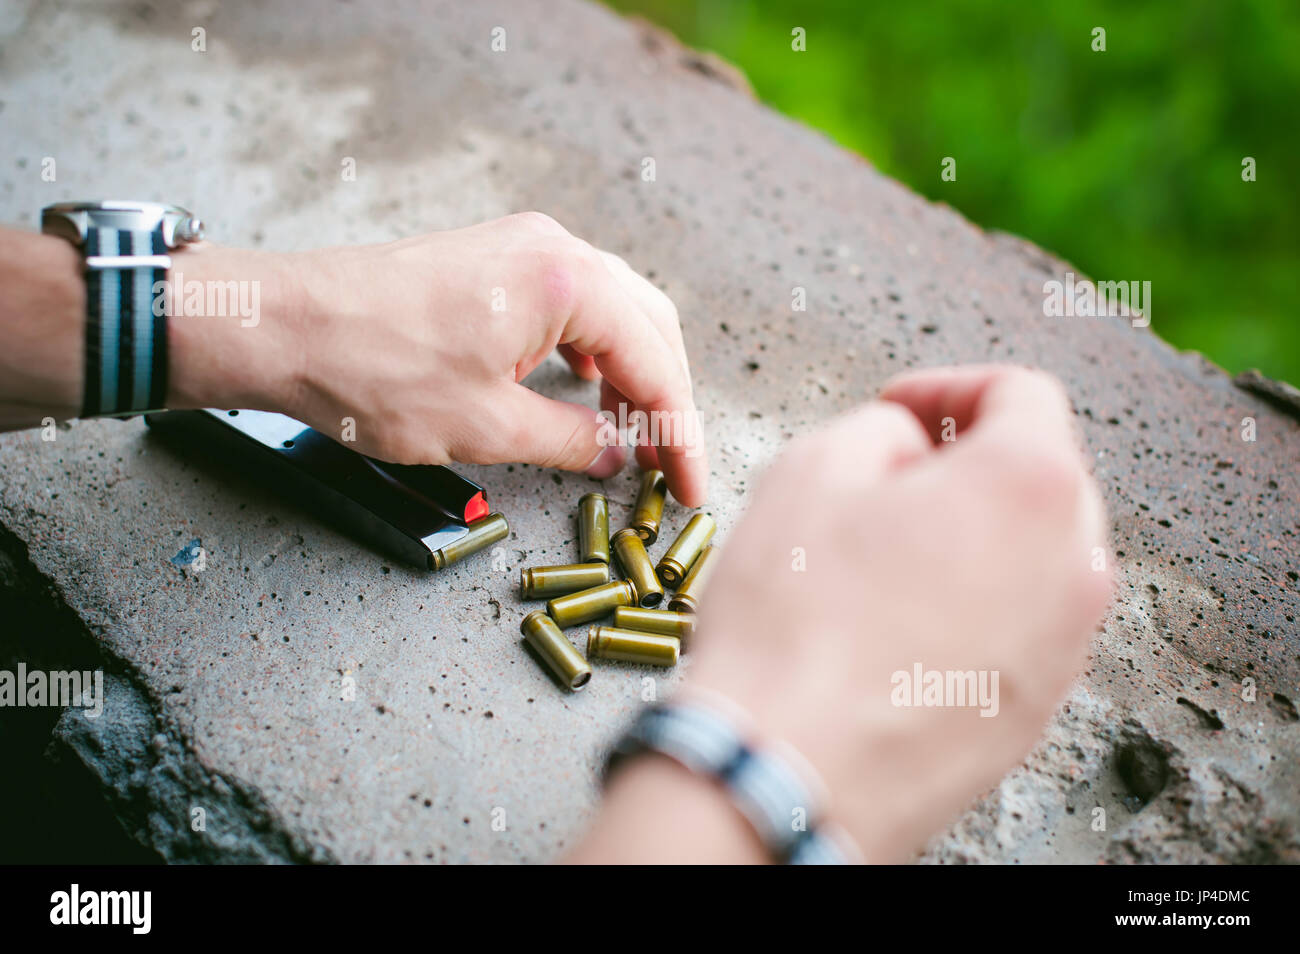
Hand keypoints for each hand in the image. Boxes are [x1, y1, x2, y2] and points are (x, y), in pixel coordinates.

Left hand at [168, 213, 705, 505]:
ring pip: (614, 309)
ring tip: (632, 431)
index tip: (690, 484)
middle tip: (668, 462)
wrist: (283, 326)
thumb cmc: (375, 372)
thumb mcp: (487, 427)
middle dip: (666, 397)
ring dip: (632, 370)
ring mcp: (522, 246)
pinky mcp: (493, 258)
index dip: (681, 433)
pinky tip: (586, 383)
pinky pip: (571, 301)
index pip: (656, 364)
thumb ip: (571, 441)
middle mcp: (554, 249)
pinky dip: (593, 347)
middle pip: (648, 325)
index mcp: (567, 283)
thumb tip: (619, 453)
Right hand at [683, 366, 1111, 860]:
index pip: (1022, 395)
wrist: (788, 770)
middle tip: (897, 471)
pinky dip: (976, 605)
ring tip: (891, 553)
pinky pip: (1020, 628)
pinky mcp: (1034, 711)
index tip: (903, 406)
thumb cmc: (793, 629)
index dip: (950, 386)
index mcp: (1028, 488)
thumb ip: (880, 428)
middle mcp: (1071, 567)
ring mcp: (1062, 648)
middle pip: (1043, 475)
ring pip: (1036, 556)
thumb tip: (907, 445)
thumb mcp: (812, 470)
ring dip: (977, 535)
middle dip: (972, 458)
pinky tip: (900, 622)